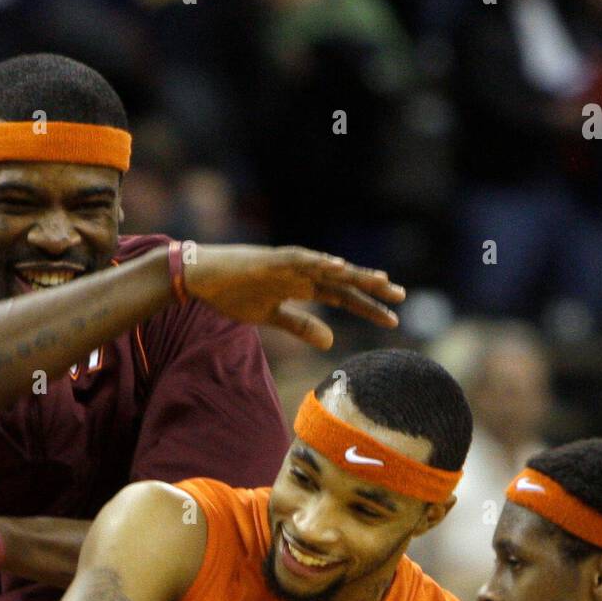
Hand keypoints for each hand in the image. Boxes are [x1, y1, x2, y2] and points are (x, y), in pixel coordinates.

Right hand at [183, 245, 405, 348]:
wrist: (200, 277)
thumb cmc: (233, 293)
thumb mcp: (272, 317)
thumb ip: (300, 326)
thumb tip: (331, 341)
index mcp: (303, 285)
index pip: (343, 296)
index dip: (367, 306)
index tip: (392, 318)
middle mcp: (302, 271)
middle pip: (343, 280)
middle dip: (371, 288)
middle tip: (401, 296)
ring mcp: (287, 263)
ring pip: (327, 267)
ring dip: (353, 273)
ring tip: (380, 281)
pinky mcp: (270, 260)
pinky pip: (299, 259)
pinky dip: (318, 262)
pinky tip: (339, 266)